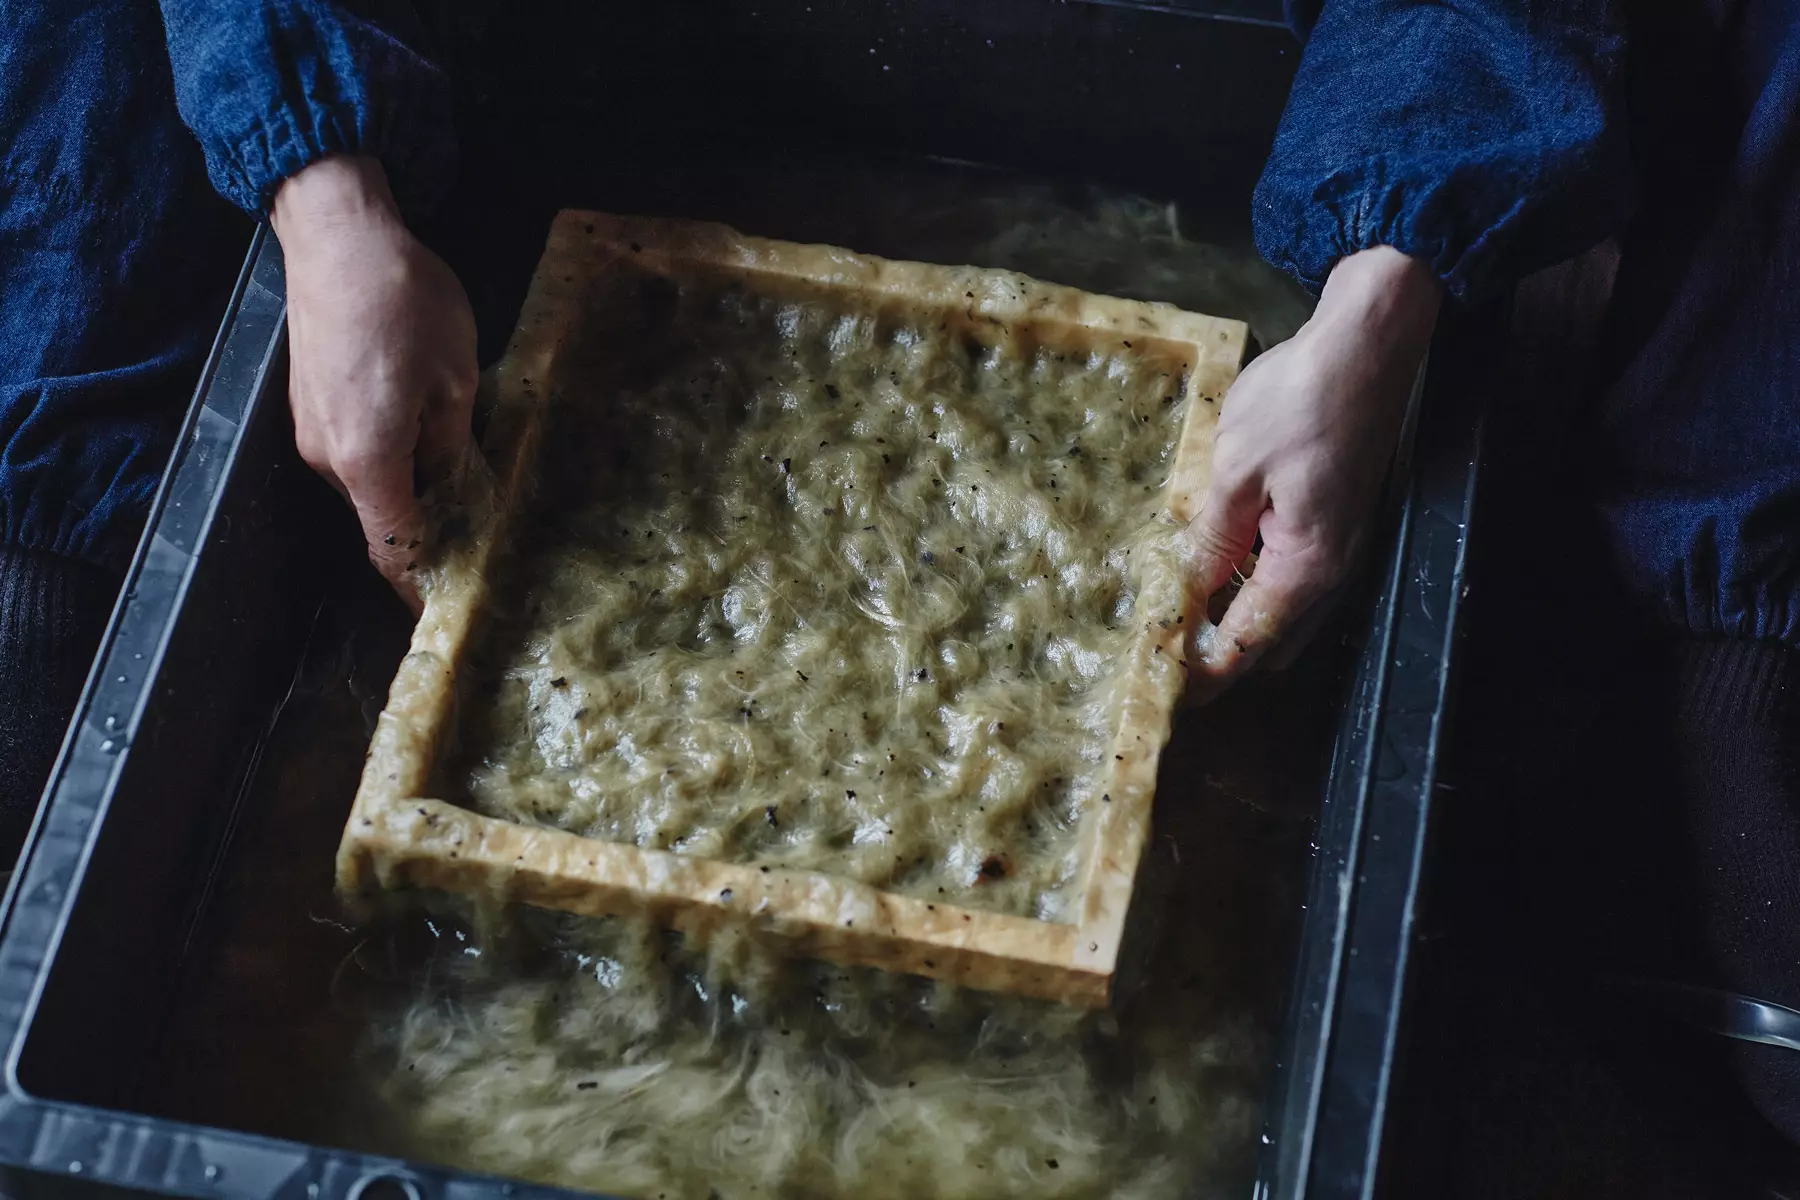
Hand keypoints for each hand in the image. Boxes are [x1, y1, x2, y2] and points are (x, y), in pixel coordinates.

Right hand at [270, 155, 476, 611]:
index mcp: (367, 461)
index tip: (452, 609)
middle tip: (482, 540)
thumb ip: (454, 450)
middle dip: (429, 537)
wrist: (337, 235)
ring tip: (466, 484)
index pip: (394, 551)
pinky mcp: (309, 408)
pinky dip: (390, 462)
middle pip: (381, 523)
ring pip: (369, 487)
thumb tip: (462, 497)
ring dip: (412, 493)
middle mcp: (327, 460)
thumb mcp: (454, 380)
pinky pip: (354, 455)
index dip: (423, 587)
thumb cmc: (403, 301)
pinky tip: (427, 437)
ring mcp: (310, 434)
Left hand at [1182, 246, 1441, 699]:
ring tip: (1177, 615)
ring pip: (1283, 611)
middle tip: (1160, 651)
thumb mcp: (1235, 470)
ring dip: (1236, 619)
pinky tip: (1216, 564)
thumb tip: (1184, 596)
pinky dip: (1253, 585)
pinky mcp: (1336, 520)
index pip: (1247, 645)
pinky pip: (1291, 576)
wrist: (1369, 342)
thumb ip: (1212, 540)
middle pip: (1269, 641)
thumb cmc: (1300, 399)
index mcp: (1306, 566)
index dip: (1203, 674)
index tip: (1160, 691)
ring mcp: (1340, 546)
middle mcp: (1331, 570)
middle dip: (1219, 655)